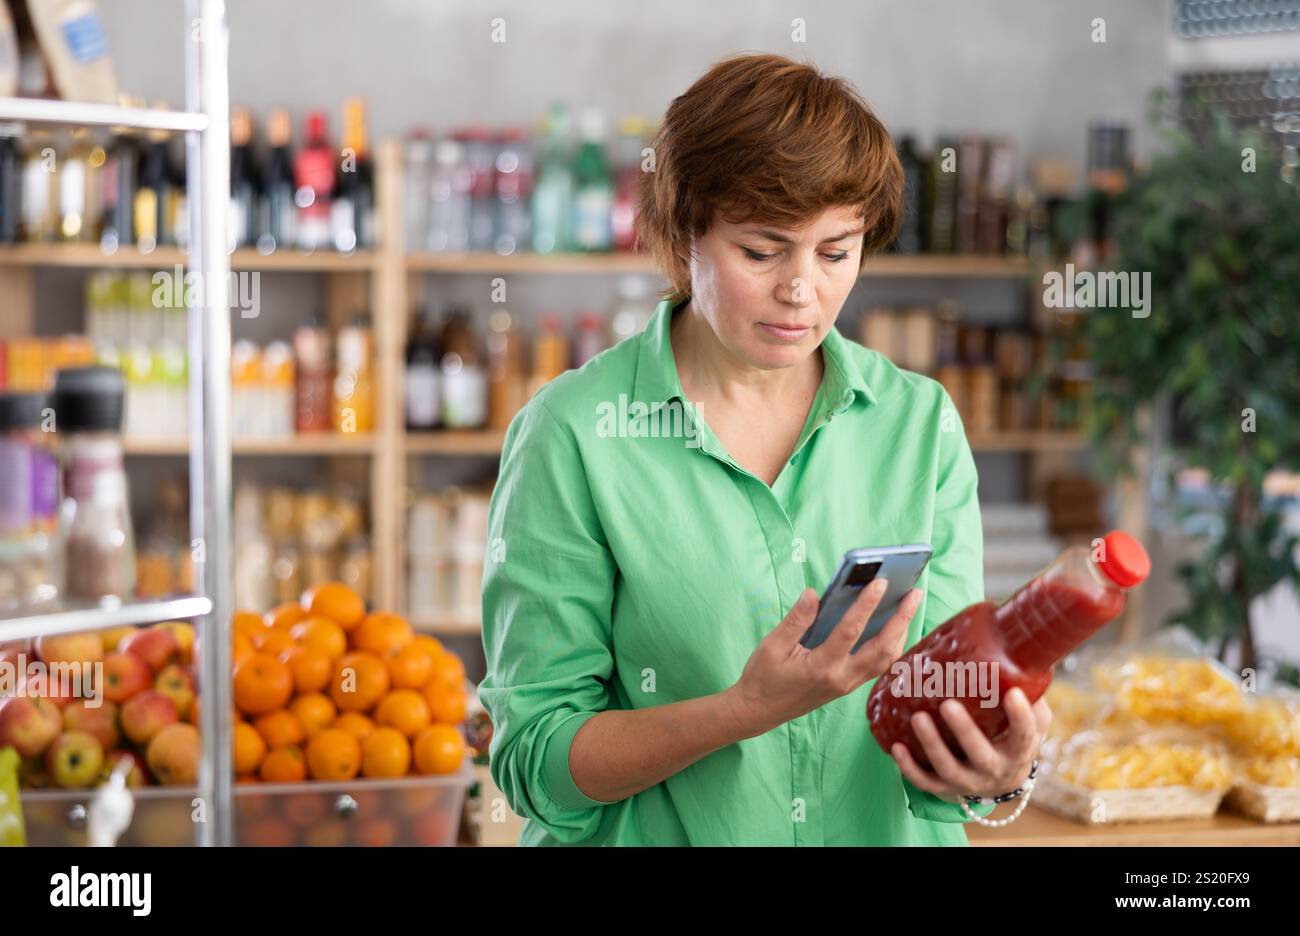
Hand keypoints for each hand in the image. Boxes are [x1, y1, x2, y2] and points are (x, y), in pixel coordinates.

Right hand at [723, 580, 921, 738]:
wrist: (760, 710)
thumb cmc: (763, 677)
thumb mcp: (772, 645)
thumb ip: (796, 620)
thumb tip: (813, 593)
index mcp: (821, 667)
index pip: (850, 631)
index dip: (867, 605)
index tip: (881, 582)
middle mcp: (841, 678)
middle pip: (883, 648)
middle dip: (902, 619)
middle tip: (915, 592)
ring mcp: (848, 684)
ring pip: (886, 659)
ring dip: (901, 632)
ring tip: (909, 606)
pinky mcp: (849, 685)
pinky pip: (879, 665)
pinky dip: (892, 645)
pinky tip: (895, 627)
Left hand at [890, 686, 1051, 802]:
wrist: (1001, 779)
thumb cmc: (1012, 737)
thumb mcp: (1031, 720)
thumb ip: (1031, 695)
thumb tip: (1023, 655)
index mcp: (1017, 751)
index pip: (1023, 736)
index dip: (1020, 717)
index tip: (1012, 693)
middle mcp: (994, 770)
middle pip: (980, 755)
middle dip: (964, 731)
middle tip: (948, 704)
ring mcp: (968, 781)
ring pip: (949, 768)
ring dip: (932, 745)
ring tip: (918, 717)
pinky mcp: (944, 788)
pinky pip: (925, 782)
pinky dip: (909, 768)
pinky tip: (896, 747)